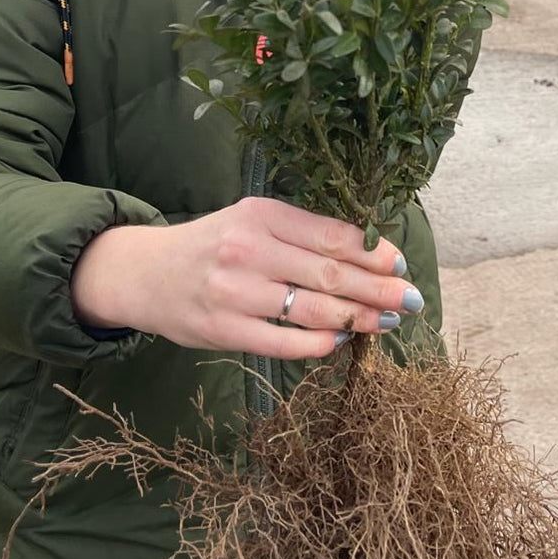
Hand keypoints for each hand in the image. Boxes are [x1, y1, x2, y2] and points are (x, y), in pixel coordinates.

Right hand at [70, 197, 421, 358]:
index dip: (373, 251)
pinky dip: (318, 345)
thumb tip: (369, 254)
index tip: (400, 263)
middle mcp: (248, 248)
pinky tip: (338, 341)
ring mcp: (234, 291)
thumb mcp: (252, 221)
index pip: (330, 234)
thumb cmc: (213, 245)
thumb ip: (301, 233)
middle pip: (329, 272)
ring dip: (357, 318)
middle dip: (378, 289)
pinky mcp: (223, 329)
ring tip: (386, 322)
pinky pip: (283, 343)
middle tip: (412, 300)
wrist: (145, 273)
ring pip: (311, 309)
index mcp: (260, 213)